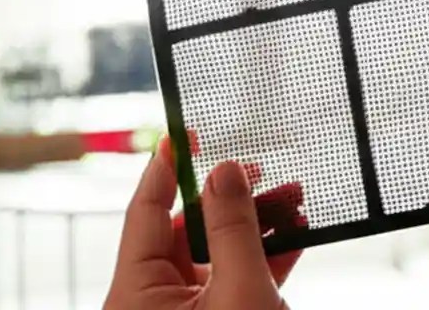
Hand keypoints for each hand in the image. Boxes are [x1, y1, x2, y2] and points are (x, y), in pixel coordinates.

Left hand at [104, 136, 304, 309]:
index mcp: (136, 293)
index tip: (183, 134)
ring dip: (256, 226)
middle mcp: (153, 300)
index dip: (166, 168)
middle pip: (187, 230)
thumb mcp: (240, 290)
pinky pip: (232, 278)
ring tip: (292, 201)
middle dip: (231, 199)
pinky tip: (291, 234)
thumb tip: (225, 173)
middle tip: (260, 172)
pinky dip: (262, 257)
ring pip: (215, 253)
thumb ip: (233, 230)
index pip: (145, 212)